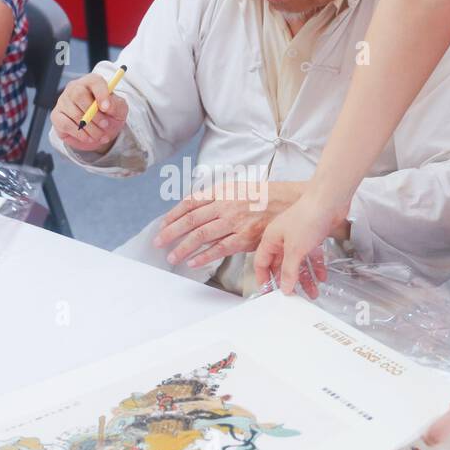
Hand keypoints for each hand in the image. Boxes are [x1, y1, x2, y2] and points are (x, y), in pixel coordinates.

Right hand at [51, 73, 128, 152]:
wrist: (99, 132)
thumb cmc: (109, 116)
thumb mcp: (119, 110)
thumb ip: (116, 105)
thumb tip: (108, 104)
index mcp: (91, 82)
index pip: (94, 81)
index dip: (101, 94)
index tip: (107, 108)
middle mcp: (74, 88)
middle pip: (78, 95)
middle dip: (94, 114)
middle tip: (105, 125)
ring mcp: (63, 101)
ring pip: (74, 113)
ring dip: (91, 128)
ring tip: (101, 135)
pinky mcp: (56, 116)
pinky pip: (66, 125)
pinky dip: (80, 134)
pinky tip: (89, 138)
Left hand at [153, 181, 315, 280]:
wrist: (291, 202)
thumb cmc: (266, 196)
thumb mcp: (238, 188)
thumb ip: (219, 197)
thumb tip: (198, 209)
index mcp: (222, 191)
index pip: (190, 202)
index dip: (173, 214)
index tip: (162, 224)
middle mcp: (225, 205)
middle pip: (191, 220)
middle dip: (171, 232)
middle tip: (158, 242)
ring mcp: (234, 222)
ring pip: (201, 236)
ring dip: (182, 247)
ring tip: (172, 256)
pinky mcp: (244, 237)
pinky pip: (219, 249)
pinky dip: (203, 256)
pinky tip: (192, 262)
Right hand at [253, 188, 350, 295]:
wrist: (330, 200)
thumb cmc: (308, 216)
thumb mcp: (295, 250)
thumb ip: (289, 271)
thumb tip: (285, 287)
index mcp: (271, 239)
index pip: (261, 262)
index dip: (263, 278)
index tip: (267, 291)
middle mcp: (283, 238)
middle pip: (281, 265)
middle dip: (288, 281)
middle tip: (291, 296)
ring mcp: (298, 237)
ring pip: (298, 262)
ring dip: (305, 278)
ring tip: (311, 292)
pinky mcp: (312, 237)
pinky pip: (312, 256)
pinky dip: (316, 267)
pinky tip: (321, 276)